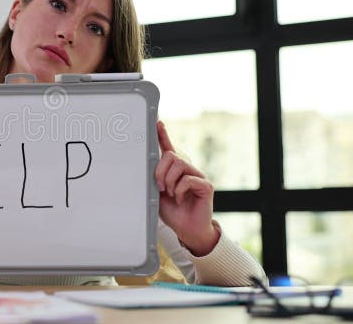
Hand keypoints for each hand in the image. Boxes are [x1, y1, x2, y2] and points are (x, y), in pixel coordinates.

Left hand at [155, 120, 219, 255]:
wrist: (186, 230)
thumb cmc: (173, 212)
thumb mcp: (157, 194)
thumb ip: (155, 180)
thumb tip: (147, 168)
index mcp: (174, 171)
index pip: (169, 149)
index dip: (163, 135)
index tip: (157, 123)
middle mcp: (187, 170)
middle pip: (172, 156)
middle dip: (160, 171)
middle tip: (160, 187)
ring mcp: (198, 176)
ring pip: (179, 165)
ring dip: (169, 181)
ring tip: (171, 194)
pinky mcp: (205, 185)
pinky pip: (188, 179)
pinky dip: (179, 190)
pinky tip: (181, 198)